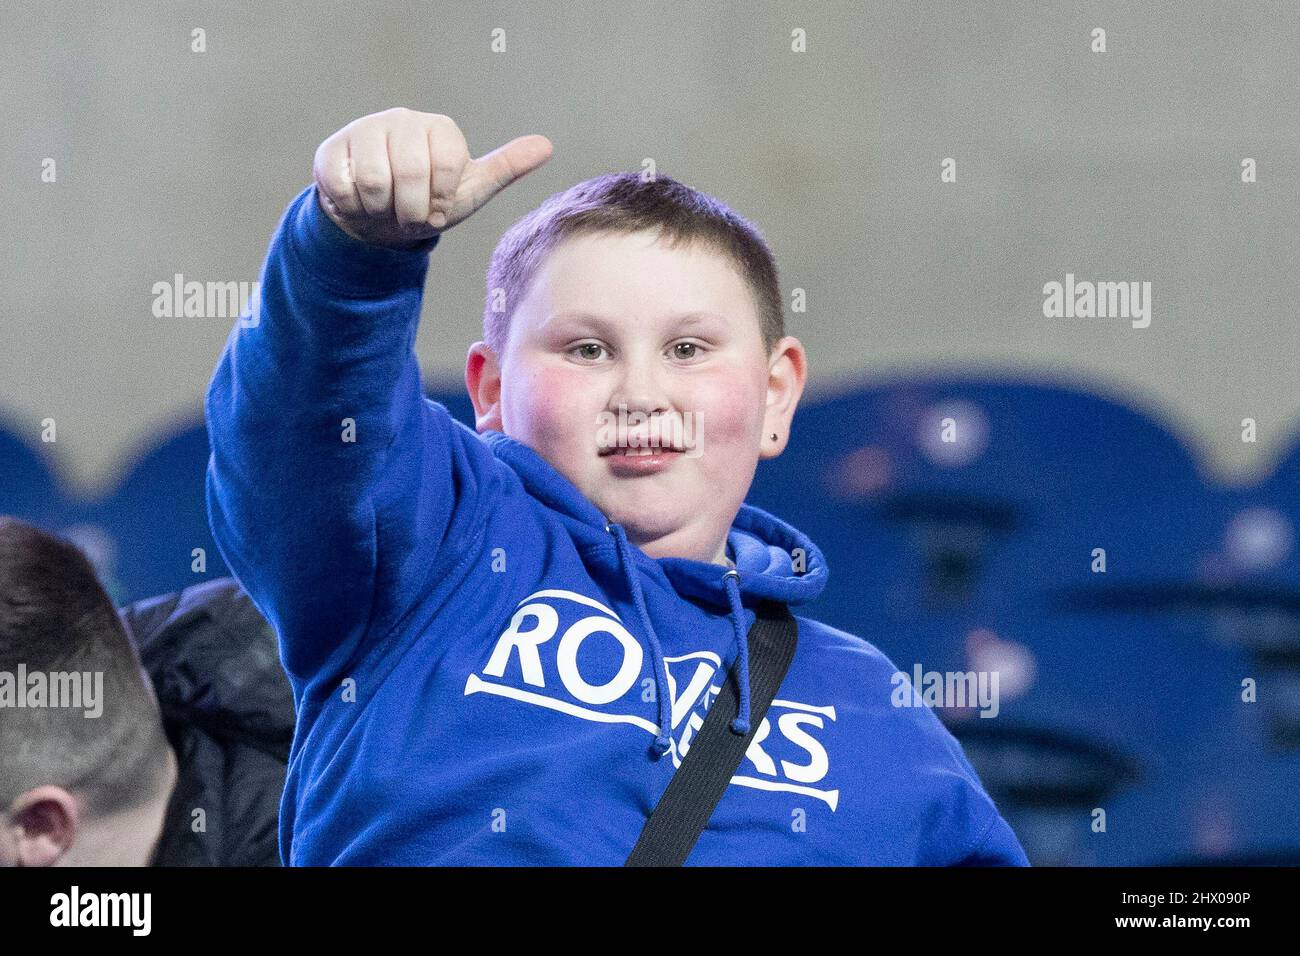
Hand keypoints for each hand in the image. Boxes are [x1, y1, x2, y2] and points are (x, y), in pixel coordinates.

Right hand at [312, 107, 552, 249]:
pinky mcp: (331, 151)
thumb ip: (506, 167)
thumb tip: (546, 146)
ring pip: (374, 180)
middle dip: (412, 209)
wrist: (379, 217)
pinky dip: (355, 207)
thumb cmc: (428, 201)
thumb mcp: (471, 189)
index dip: (441, 198)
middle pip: (410, 172)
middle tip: (411, 214)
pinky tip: (361, 203)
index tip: (438, 205)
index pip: (447, 164)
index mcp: (439, 128)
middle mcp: (401, 121)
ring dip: (383, 210)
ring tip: (387, 208)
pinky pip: (345, 187)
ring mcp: (363, 131)